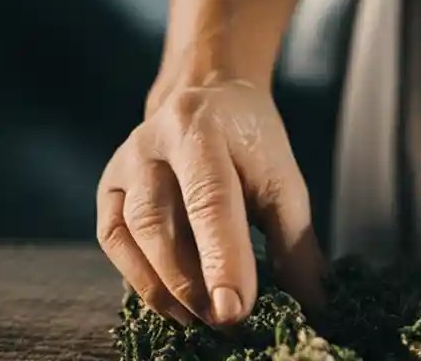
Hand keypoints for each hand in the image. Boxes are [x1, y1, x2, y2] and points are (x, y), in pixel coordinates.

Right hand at [96, 74, 325, 326]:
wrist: (207, 98)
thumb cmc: (249, 144)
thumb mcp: (282, 181)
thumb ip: (294, 242)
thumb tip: (311, 304)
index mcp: (200, 128)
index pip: (209, 199)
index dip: (221, 258)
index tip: (234, 310)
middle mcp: (151, 142)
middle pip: (158, 221)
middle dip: (189, 281)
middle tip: (224, 322)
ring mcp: (123, 163)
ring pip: (129, 233)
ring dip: (163, 286)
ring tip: (199, 319)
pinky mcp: (109, 186)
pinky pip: (113, 239)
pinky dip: (139, 277)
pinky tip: (170, 300)